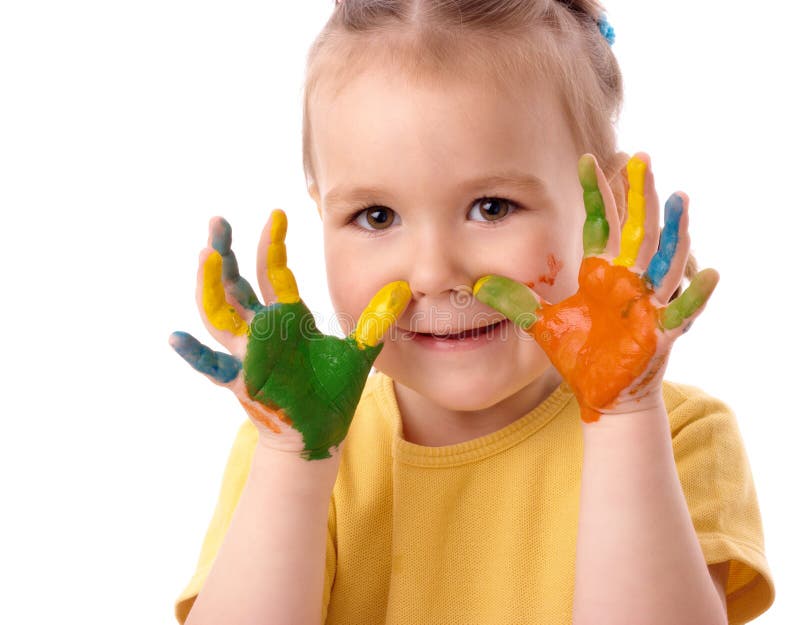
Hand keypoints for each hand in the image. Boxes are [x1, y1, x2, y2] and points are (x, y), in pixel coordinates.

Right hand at [169, 209, 410, 458]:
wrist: (318, 435)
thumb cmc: (332, 392)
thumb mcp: (359, 350)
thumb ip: (376, 320)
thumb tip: (404, 289)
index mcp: (287, 318)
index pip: (273, 272)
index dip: (272, 243)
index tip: (276, 214)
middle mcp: (262, 331)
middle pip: (235, 284)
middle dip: (225, 252)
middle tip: (218, 220)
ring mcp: (248, 354)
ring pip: (219, 314)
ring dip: (209, 286)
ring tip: (205, 255)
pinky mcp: (242, 381)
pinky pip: (211, 365)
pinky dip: (192, 353)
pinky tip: (175, 337)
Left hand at [473, 153, 718, 422]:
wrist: (604, 392)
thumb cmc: (581, 355)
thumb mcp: (542, 323)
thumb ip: (514, 301)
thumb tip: (477, 284)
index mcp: (602, 274)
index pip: (601, 224)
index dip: (596, 194)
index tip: (587, 160)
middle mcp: (629, 281)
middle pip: (637, 230)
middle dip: (640, 195)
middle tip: (640, 157)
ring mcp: (648, 304)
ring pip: (665, 260)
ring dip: (674, 230)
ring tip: (681, 196)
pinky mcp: (660, 332)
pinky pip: (684, 310)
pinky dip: (698, 294)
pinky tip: (711, 272)